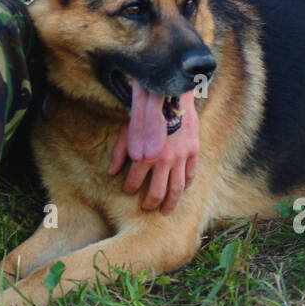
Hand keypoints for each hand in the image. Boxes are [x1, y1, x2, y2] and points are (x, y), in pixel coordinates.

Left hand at [109, 91, 199, 214]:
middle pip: (157, 192)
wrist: (170, 94)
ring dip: (170, 203)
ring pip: (176, 189)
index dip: (130, 188)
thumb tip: (111, 173)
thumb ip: (119, 152)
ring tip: (165, 211)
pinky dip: (186, 186)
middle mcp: (164, 159)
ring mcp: (181, 156)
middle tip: (146, 208)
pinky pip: (190, 174)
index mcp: (145, 155)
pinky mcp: (193, 150)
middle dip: (150, 203)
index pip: (135, 181)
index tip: (128, 190)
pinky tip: (181, 191)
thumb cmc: (146, 111)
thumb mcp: (128, 129)